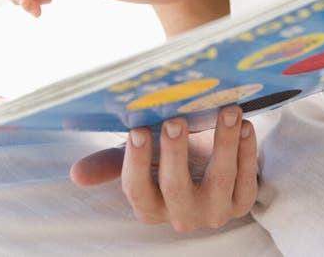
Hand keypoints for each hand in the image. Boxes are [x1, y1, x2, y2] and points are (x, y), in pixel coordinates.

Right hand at [71, 107, 258, 231]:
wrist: (212, 158)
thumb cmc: (171, 153)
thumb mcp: (144, 155)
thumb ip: (113, 160)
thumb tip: (76, 174)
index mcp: (151, 205)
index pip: (136, 191)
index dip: (135, 162)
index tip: (137, 129)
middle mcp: (181, 215)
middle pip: (174, 187)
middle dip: (175, 152)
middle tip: (174, 119)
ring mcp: (214, 211)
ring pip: (218, 180)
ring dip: (223, 143)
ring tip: (226, 109)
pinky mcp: (241, 201)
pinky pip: (247, 180)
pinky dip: (247, 151)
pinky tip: (245, 125)